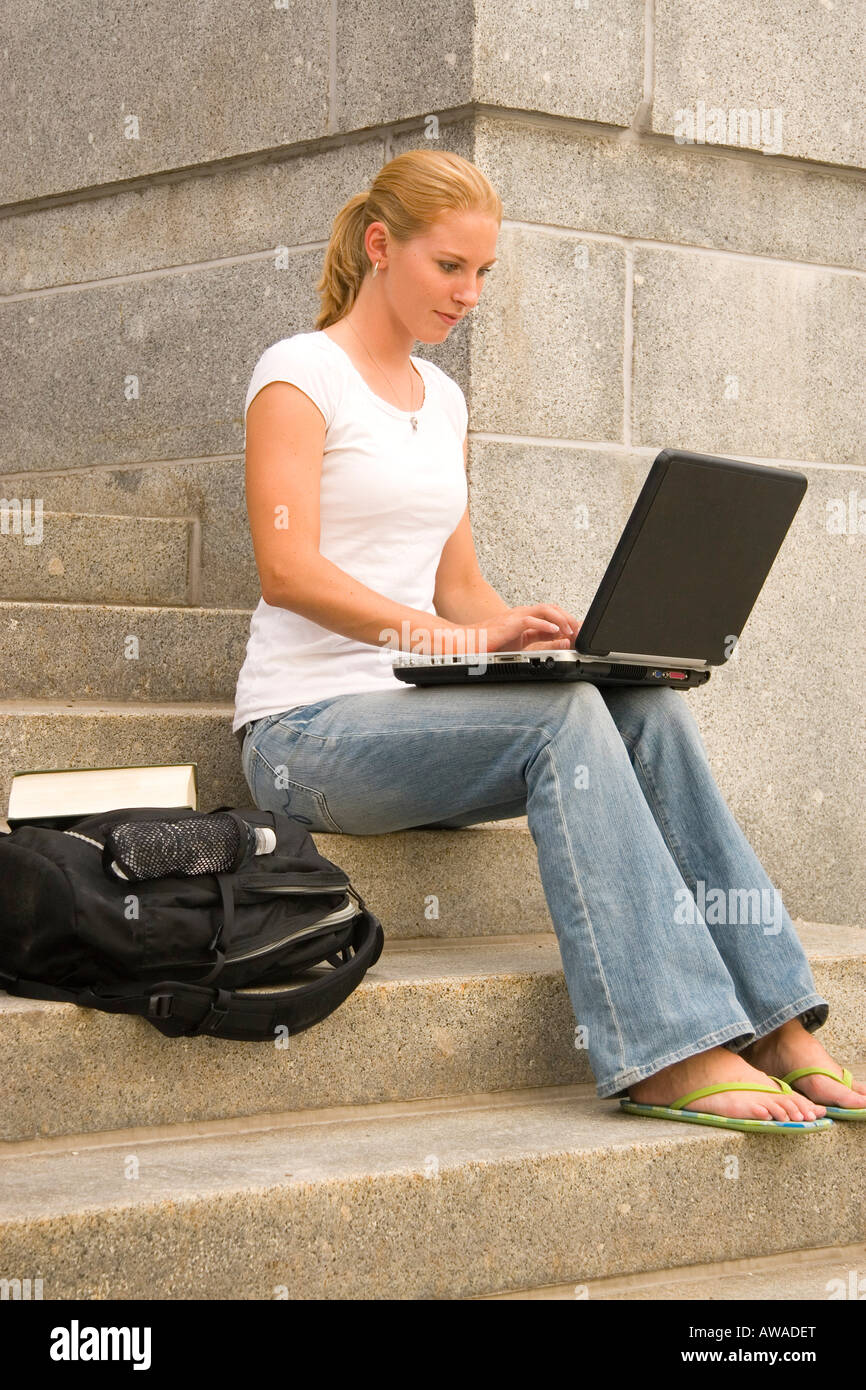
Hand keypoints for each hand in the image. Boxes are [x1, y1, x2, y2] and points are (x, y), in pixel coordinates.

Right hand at [466, 604, 581, 654]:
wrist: (470, 644)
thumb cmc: (490, 645)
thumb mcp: (521, 645)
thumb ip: (540, 641)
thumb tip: (560, 642)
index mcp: (525, 619)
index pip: (551, 615)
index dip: (566, 622)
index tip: (578, 631)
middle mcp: (522, 614)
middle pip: (551, 608)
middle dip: (568, 618)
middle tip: (579, 630)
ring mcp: (516, 617)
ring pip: (544, 610)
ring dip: (560, 619)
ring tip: (570, 629)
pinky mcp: (510, 624)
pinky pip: (530, 620)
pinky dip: (544, 624)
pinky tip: (554, 629)